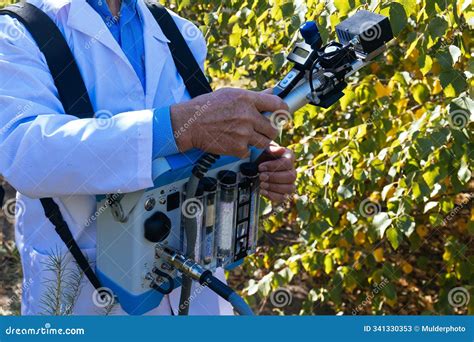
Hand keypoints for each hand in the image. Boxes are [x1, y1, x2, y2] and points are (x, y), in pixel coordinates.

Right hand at [170, 88, 287, 157]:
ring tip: (246, 136)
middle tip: (261, 130)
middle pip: (273, 128)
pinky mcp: (238, 147)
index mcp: (247, 99)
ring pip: (264, 142)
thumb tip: (270, 92)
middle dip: (269, 130)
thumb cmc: (207, 107)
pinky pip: (249, 151)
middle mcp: (248, 116)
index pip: (277, 104)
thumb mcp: (230, 94)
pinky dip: (243, 150)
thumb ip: (252, 96)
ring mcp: (244, 133)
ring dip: (258, 141)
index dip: (283, 111)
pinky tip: (233, 142)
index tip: (283, 115)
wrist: (189, 124)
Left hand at [258, 143, 296, 202]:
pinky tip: (262, 191)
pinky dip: (272, 196)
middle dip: (274, 177)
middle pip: (291, 176)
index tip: (260, 167)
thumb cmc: (260, 156)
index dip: (273, 166)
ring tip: (262, 184)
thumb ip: (271, 148)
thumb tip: (280, 150)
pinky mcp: (284, 193)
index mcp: (289, 157)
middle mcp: (292, 170)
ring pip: (289, 188)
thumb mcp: (263, 149)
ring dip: (274, 187)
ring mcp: (290, 183)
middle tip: (261, 176)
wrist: (255, 167)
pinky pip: (283, 197)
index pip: (287, 163)